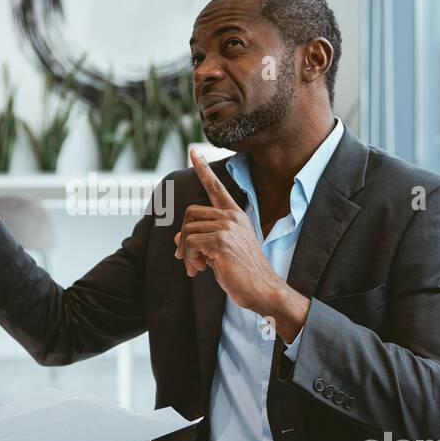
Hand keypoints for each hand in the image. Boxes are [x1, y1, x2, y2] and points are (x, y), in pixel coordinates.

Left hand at [174, 150, 310, 340]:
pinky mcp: (220, 241)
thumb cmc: (242, 272)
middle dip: (183, 236)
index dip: (203, 169)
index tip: (193, 151)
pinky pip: (189, 244)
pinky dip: (189, 259)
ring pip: (187, 231)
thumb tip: (177, 239)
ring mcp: (226, 227)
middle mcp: (231, 217)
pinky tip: (200, 270)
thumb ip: (202, 239)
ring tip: (197, 268)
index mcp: (235, 216)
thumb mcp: (219, 251)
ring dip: (186, 254)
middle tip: (186, 258)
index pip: (216, 188)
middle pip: (190, 213)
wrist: (262, 289)